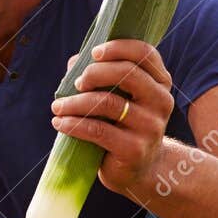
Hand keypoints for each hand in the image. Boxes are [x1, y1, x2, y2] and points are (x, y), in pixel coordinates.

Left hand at [50, 39, 174, 197]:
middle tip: (75, 83)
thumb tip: (73, 62)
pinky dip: (74, 124)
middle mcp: (161, 101)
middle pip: (128, 73)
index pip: (145, 54)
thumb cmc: (122, 127)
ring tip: (57, 107)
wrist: (139, 170)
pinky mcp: (134, 149)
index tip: (93, 53)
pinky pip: (98, 131)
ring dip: (75, 102)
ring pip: (108, 103)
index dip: (118, 47)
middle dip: (95, 73)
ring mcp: (150, 126)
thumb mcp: (118, 98)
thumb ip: (100, 76)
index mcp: (160, 83)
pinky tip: (59, 123)